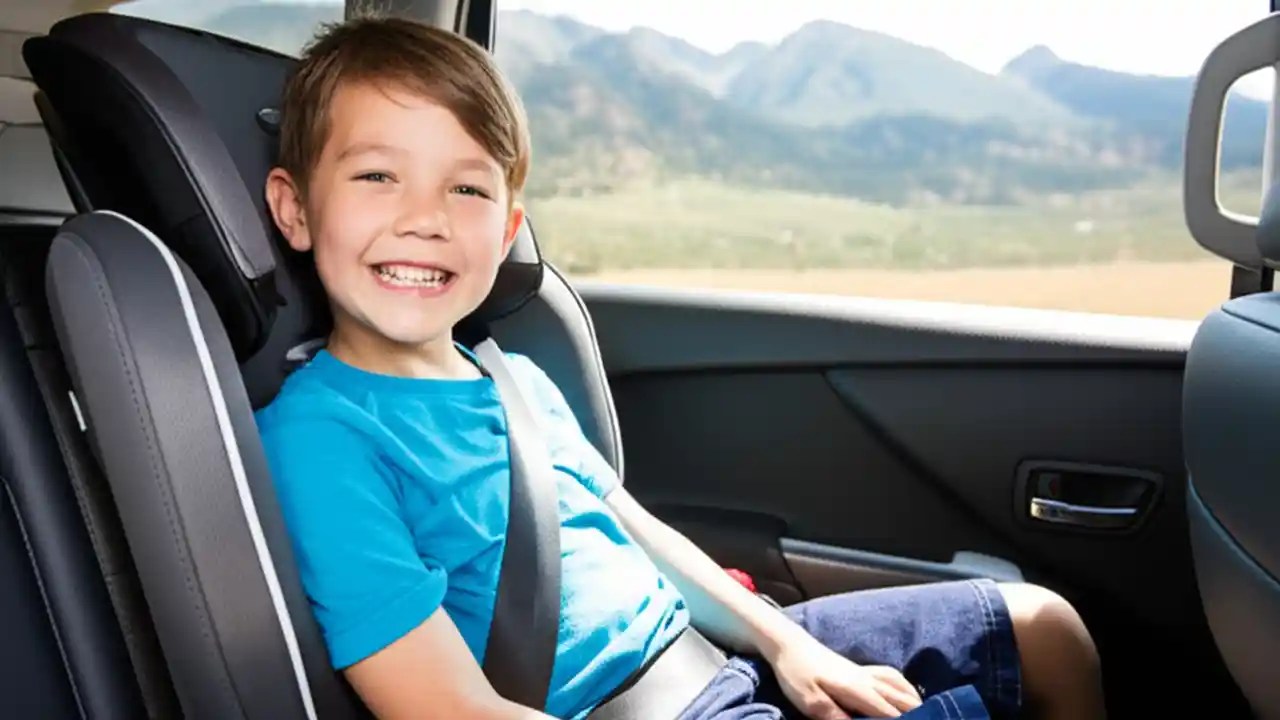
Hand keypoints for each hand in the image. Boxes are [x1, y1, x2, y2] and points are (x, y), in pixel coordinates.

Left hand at [767, 633, 922, 718]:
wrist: (787, 643)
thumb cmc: (795, 673)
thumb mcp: (810, 702)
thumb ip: (834, 717)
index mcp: (858, 689)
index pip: (890, 713)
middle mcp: (867, 679)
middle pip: (902, 698)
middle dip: (917, 712)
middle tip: (930, 719)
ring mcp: (864, 671)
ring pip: (900, 684)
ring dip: (913, 700)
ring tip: (924, 712)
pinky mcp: (858, 668)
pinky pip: (891, 676)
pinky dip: (904, 686)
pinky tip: (904, 693)